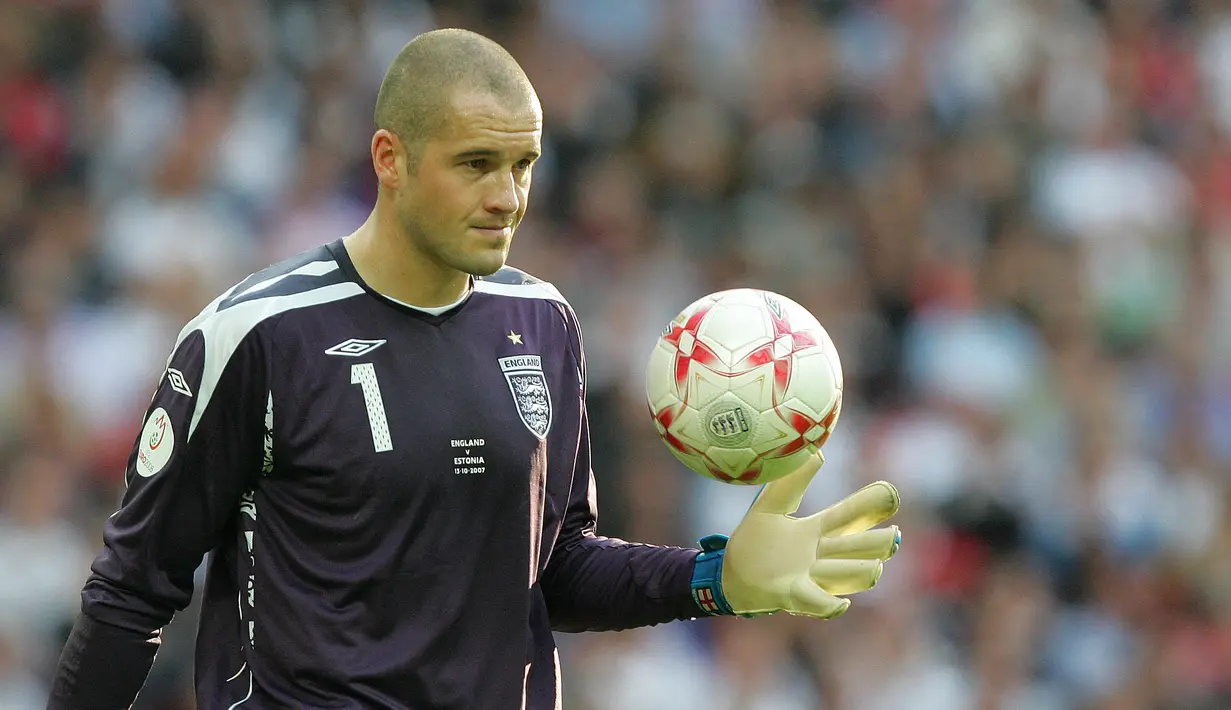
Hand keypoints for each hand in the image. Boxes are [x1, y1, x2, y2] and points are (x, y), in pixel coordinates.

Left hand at [721, 453, 900, 618]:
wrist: (728, 574)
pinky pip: (820, 603)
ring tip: (872, 567)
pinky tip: (840, 604)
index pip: (851, 515)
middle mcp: (821, 555)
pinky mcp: (794, 596)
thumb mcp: (770, 506)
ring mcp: (811, 577)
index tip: (890, 493)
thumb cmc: (753, 542)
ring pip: (848, 575)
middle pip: (861, 548)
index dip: (871, 505)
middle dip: (878, 543)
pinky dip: (830, 604)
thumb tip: (816, 451)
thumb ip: (791, 482)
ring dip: (858, 571)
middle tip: (892, 536)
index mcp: (817, 530)